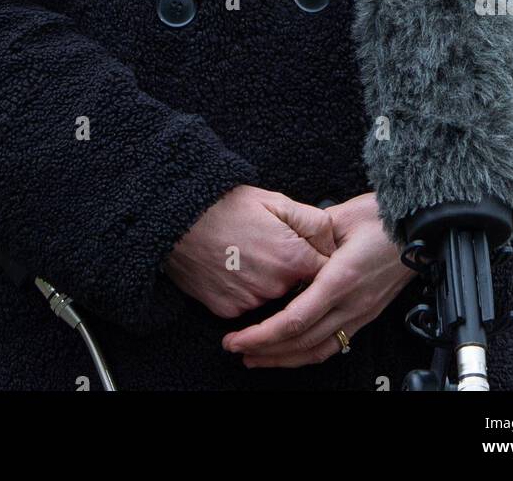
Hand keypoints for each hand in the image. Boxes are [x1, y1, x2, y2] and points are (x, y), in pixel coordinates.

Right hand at [162, 184, 335, 319]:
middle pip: (298, 288)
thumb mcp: (276, 200)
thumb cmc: (228, 204)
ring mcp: (250, 303)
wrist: (178, 219)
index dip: (319, 260)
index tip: (310, 250)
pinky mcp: (227, 312)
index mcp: (293, 259)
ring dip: (267, 283)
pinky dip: (244, 291)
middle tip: (271, 247)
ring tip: (248, 255)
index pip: (325, 273)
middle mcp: (275, 288)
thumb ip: (314, 222)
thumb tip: (333, 243)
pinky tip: (232, 268)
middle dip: (292, 272)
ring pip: (272, 298)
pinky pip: (246, 306)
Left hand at [220, 193, 417, 366]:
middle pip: (302, 342)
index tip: (238, 337)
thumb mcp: (343, 216)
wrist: (421, 226)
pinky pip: (335, 343)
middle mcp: (352, 303)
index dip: (263, 334)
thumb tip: (288, 241)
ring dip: (285, 358)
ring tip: (257, 358)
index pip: (296, 320)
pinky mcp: (367, 314)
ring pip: (319, 349)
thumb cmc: (385, 216)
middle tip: (236, 350)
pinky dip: (309, 353)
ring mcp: (361, 312)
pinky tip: (292, 352)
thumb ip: (312, 232)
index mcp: (341, 278)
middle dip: (265, 351)